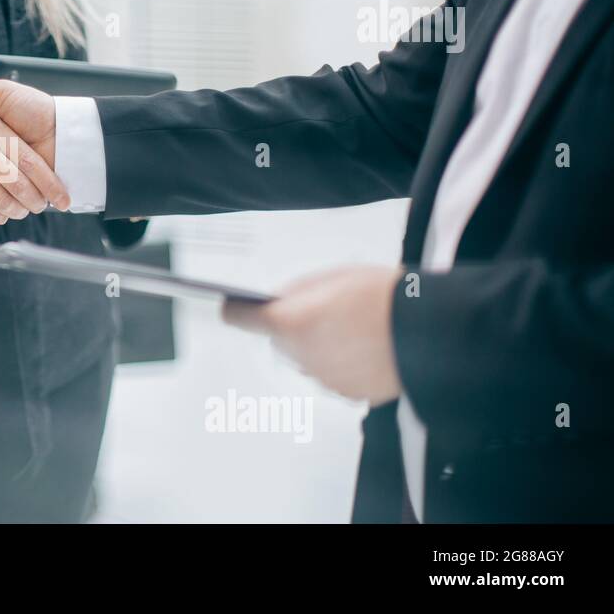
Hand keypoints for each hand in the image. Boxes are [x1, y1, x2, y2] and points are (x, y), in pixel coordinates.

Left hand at [222, 266, 402, 403]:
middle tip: (322, 309)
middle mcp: (301, 356)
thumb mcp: (336, 276)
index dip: (238, 310)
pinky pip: (331, 374)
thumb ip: (299, 289)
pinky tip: (366, 347)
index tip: (234, 307)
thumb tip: (280, 299)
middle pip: (280, 340)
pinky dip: (341, 363)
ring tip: (352, 327)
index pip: (241, 319)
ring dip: (317, 345)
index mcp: (292, 322)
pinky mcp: (347, 393)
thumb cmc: (388, 298)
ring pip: (306, 358)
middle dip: (292, 326)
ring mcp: (323, 378)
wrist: (434, 333)